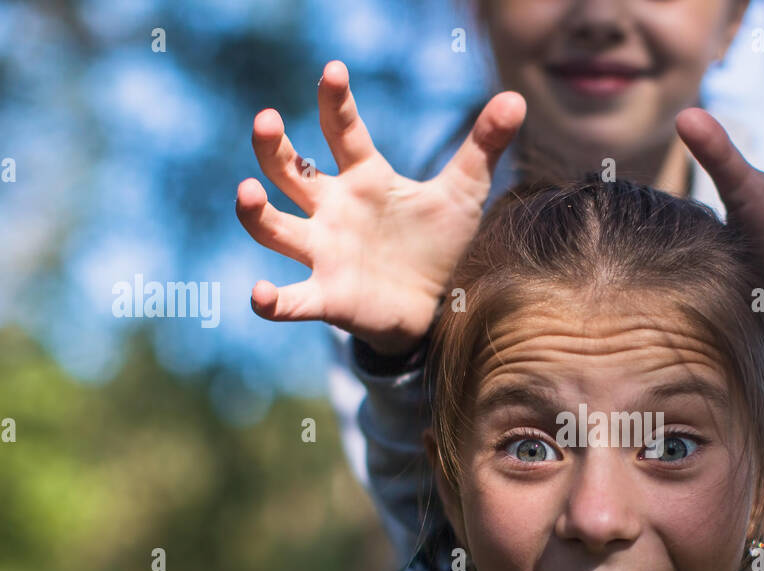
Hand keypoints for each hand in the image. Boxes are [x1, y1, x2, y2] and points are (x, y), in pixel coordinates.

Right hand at [236, 61, 525, 354]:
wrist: (440, 307)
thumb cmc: (440, 245)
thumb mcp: (466, 194)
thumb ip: (484, 147)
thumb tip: (517, 99)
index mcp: (364, 179)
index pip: (342, 131)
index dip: (334, 101)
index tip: (334, 70)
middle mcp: (333, 211)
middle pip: (288, 172)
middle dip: (272, 147)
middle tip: (266, 120)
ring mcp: (325, 253)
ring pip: (274, 228)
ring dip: (256, 212)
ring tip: (246, 191)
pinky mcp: (328, 296)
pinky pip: (292, 299)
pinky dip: (272, 300)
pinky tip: (260, 295)